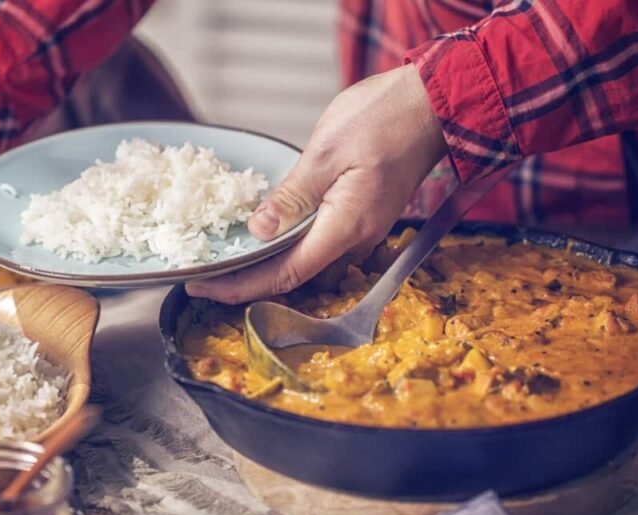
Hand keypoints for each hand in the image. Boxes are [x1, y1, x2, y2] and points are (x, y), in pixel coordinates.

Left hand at [186, 64, 447, 303]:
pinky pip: (321, 245)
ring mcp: (362, 230)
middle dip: (249, 282)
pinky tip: (265, 236)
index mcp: (345, 227)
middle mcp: (356, 239)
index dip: (241, 287)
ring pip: (308, 264)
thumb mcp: (326, 152)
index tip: (204, 287)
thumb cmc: (385, 118)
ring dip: (269, 267)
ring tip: (227, 260)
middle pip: (295, 277)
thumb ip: (292, 196)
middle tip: (206, 276)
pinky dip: (289, 248)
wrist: (433, 104)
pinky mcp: (361, 217)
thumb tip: (259, 231)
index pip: (285, 275)